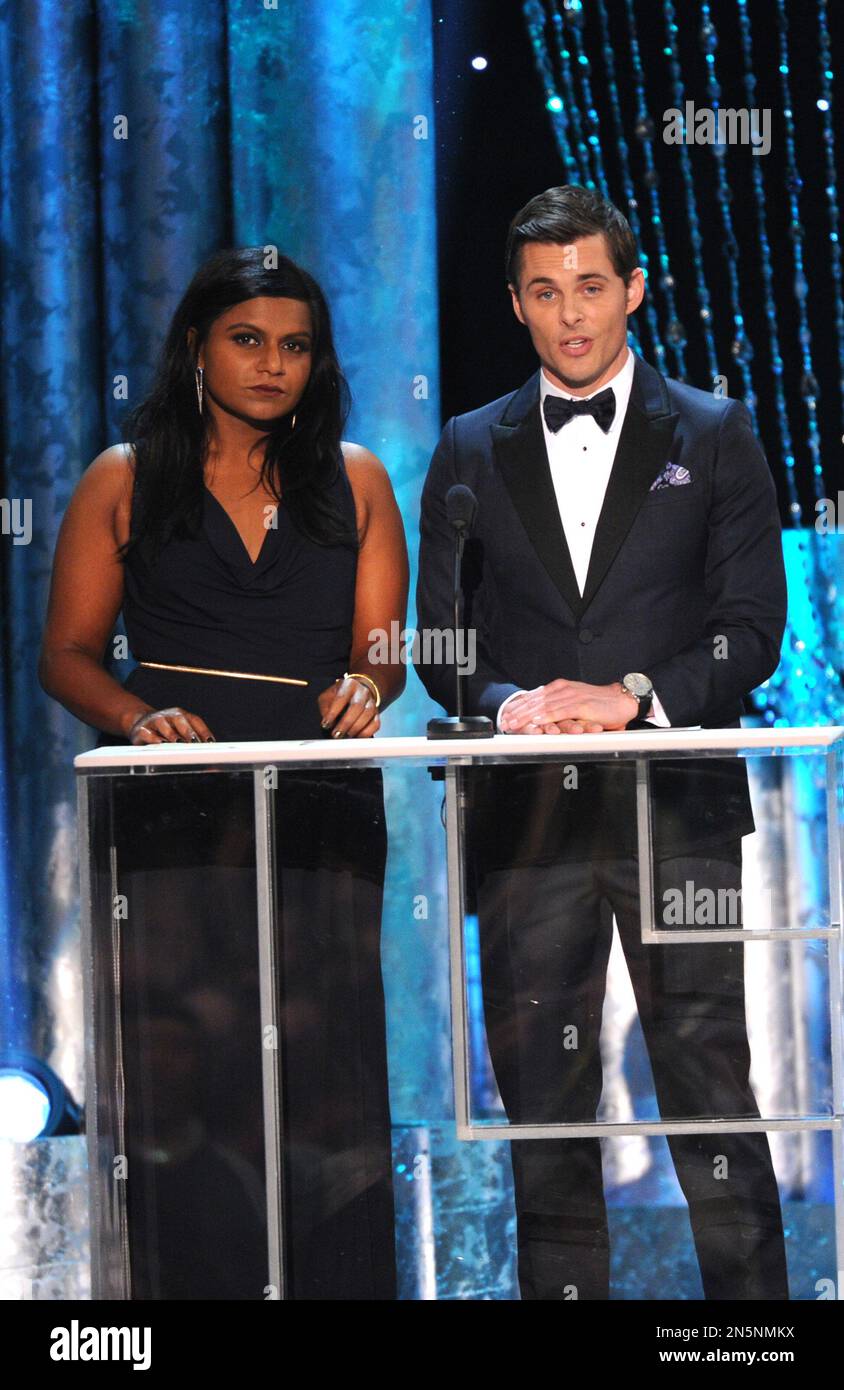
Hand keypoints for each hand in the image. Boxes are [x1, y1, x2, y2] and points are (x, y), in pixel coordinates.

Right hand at [126, 707, 215, 743]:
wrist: (140, 720)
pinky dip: (153, 738)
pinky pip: (147, 733)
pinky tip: (159, 744)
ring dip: (171, 734)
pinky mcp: (141, 729)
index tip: (210, 742)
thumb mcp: (180, 730)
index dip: (203, 731)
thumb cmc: (166, 729)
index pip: (195, 720)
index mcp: (181, 715)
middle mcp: (169, 715)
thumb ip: (193, 739)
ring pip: (163, 724)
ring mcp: (155, 721)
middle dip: (188, 731)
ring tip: (178, 743)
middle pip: (180, 720)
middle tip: (194, 742)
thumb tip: (208, 751)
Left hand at [318, 676, 379, 738]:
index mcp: (349, 684)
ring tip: (346, 736)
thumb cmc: (339, 695)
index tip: (326, 724)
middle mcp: (362, 692)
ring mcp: (372, 702)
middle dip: (345, 723)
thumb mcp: (328, 696)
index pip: (341, 697)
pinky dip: (366, 732)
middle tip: (336, 734)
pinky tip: (357, 736)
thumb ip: (325, 708)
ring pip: (367, 715)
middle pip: (357, 707)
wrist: (357, 692)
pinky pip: (375, 724)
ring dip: (355, 728)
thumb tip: (328, 722)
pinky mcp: (377, 713)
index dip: (333, 712)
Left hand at [500, 683, 623, 732]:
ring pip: (544, 706)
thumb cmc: (599, 704)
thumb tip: (541, 714)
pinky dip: (547, 716)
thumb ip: (558, 706)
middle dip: (518, 712)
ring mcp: (572, 696)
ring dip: (527, 716)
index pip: (535, 696)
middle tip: (505, 721)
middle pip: (536, 700)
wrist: (622, 700)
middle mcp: (564, 690)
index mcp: (560, 688)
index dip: (519, 706)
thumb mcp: (574, 702)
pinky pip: (561, 711)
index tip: (506, 715)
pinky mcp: (582, 705)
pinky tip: (536, 721)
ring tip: (515, 723)